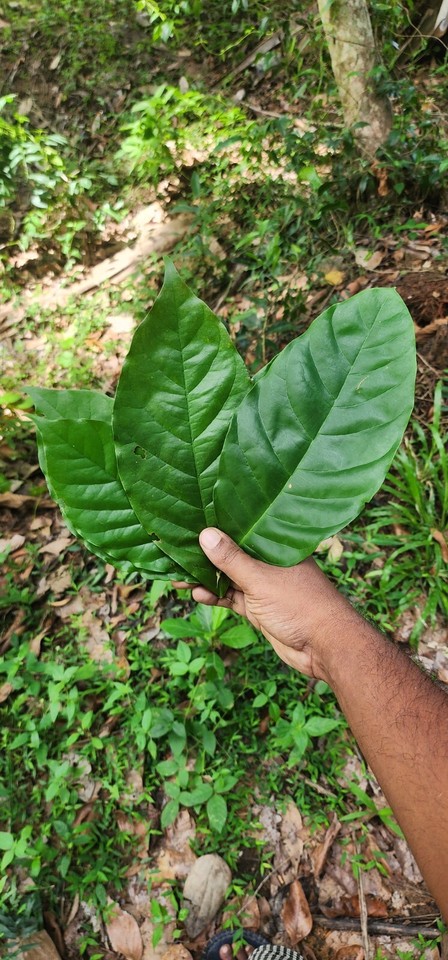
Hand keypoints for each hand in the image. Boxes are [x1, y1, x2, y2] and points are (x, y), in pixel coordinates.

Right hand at [172, 527, 358, 679]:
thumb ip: (232, 560)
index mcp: (277, 546)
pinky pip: (232, 598)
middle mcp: (270, 562)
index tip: (191, 522)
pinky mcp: (259, 608)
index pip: (243, 530)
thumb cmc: (300, 604)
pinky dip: (215, 596)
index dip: (218, 527)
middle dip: (206, 555)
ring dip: (206, 578)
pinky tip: (196, 594)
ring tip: (177, 576)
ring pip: (229, 578)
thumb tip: (205, 534)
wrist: (325, 647)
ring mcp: (264, 586)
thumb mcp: (261, 579)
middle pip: (232, 554)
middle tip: (176, 551)